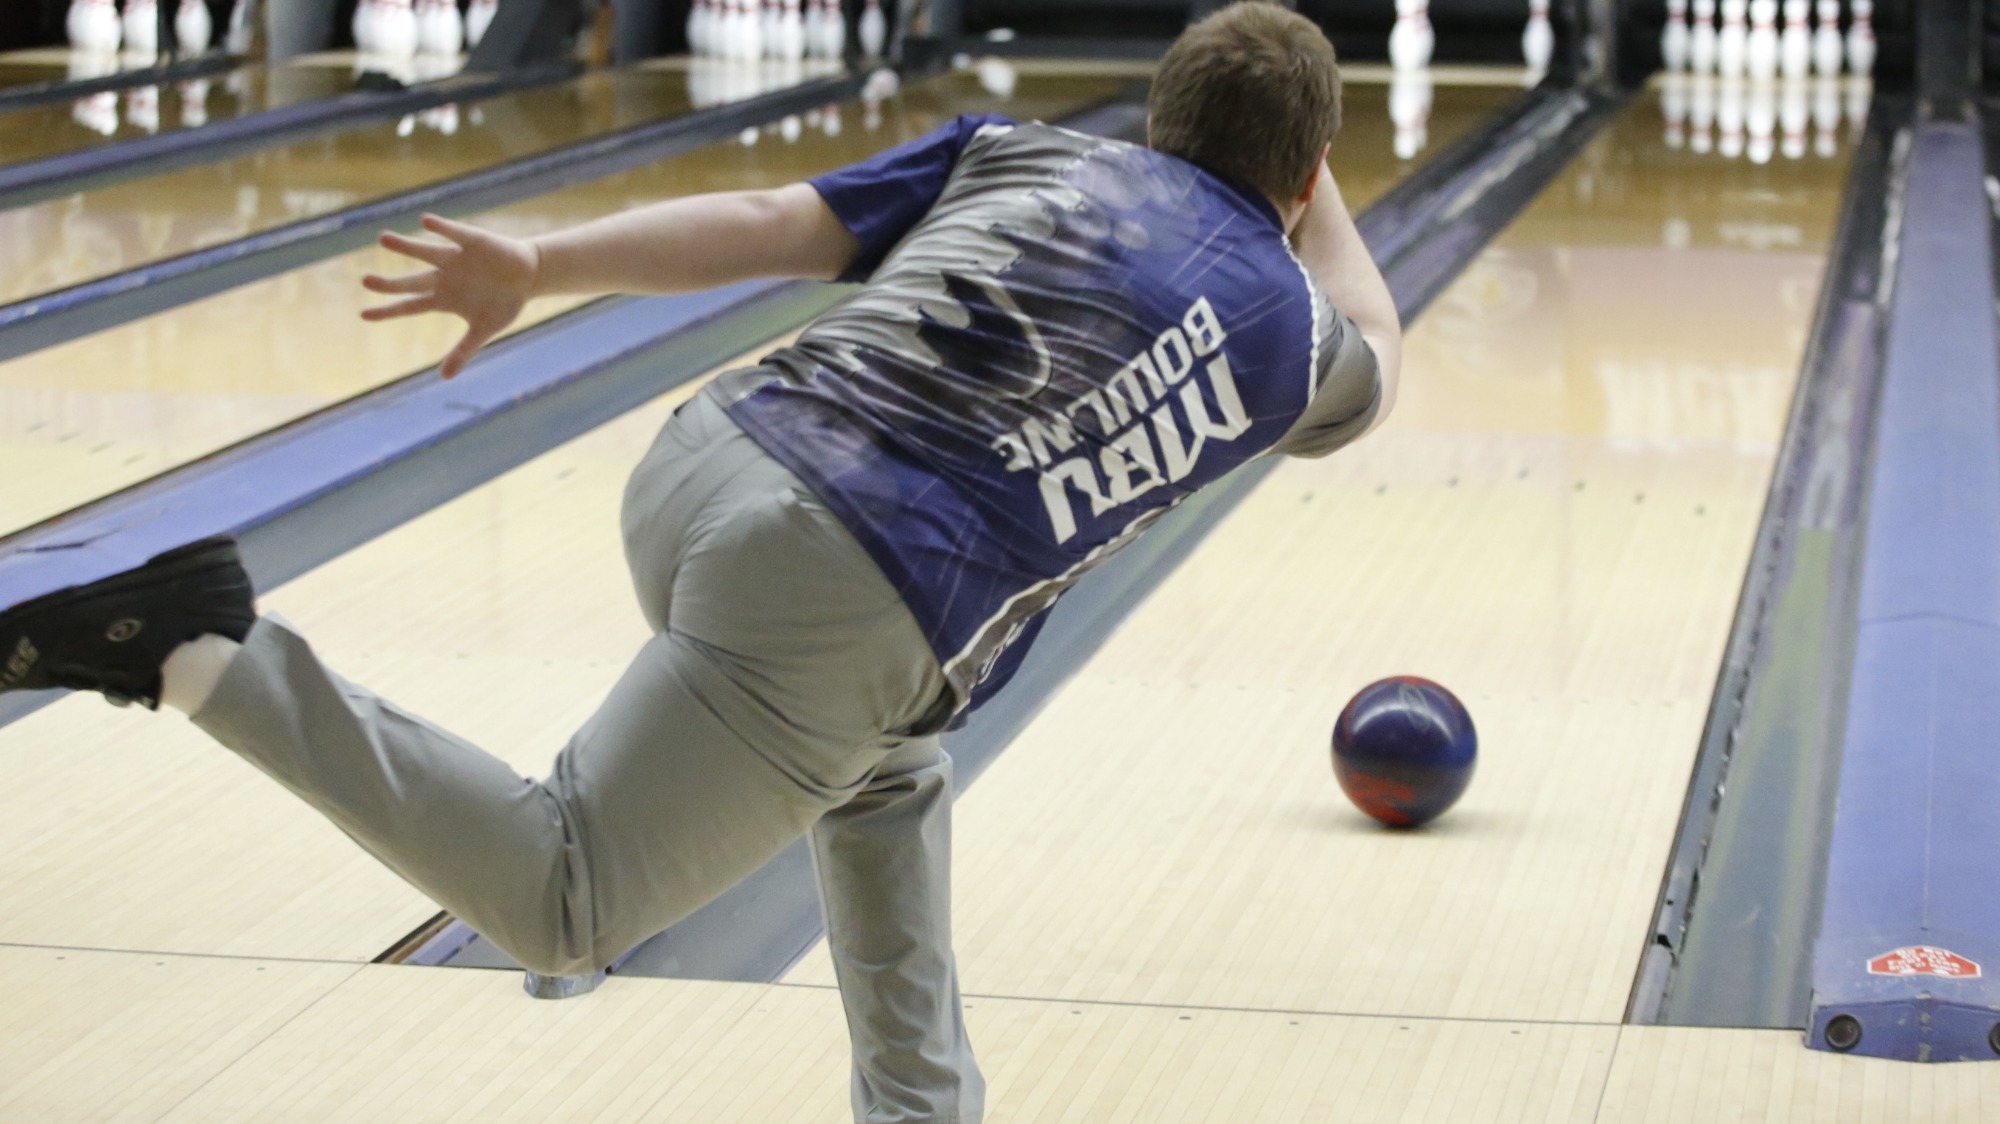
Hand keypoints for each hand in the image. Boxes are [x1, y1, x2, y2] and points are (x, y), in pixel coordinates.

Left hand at [361, 213, 538, 378]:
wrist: (527, 275)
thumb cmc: (503, 303)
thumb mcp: (483, 330)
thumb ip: (463, 351)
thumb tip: (444, 378)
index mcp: (443, 299)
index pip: (409, 306)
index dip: (388, 311)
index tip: (364, 316)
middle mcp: (443, 277)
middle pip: (412, 282)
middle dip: (391, 283)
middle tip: (365, 281)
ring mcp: (455, 259)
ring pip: (426, 253)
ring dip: (406, 247)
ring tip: (383, 239)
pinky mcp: (472, 242)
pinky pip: (454, 234)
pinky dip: (441, 228)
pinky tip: (426, 222)